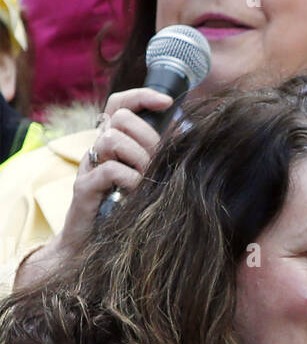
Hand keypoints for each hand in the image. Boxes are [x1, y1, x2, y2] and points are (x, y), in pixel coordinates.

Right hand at [65, 88, 171, 247]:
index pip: (121, 104)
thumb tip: (186, 132)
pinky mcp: (84, 188)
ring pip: (112, 138)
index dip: (142, 96)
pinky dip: (130, 179)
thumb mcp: (146, 179)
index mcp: (113, 142)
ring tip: (146, 180)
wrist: (92, 247)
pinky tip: (136, 193)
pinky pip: (110, 170)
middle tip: (156, 162)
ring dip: (138, 158)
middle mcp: (98, 149)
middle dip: (146, 136)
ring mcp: (89, 167)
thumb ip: (159, 156)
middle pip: (119, 117)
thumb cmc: (125, 212)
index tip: (168, 102)